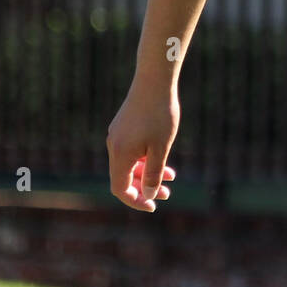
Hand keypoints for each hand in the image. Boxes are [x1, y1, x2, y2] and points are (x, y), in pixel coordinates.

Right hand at [106, 80, 179, 211]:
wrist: (154, 80)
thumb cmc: (160, 114)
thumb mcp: (161, 147)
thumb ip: (154, 173)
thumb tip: (148, 195)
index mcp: (120, 154)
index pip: (120, 188)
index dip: (135, 201)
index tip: (153, 206)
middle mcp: (114, 146)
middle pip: (124, 177)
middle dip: (145, 187)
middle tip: (167, 193)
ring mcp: (117, 134)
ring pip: (130, 162)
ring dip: (148, 172)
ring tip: (172, 176)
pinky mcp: (123, 125)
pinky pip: (132, 150)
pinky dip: (146, 157)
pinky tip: (163, 155)